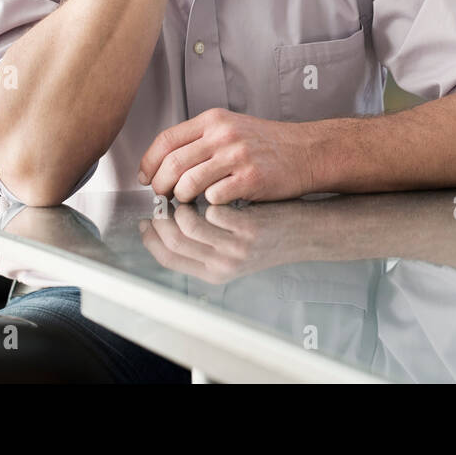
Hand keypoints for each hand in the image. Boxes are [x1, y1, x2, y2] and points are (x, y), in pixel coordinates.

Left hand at [137, 108, 320, 203]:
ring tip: (189, 200)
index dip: (149, 162)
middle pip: (172, 164)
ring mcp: (238, 156)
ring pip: (188, 183)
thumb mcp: (231, 128)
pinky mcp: (251, 178)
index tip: (145, 177)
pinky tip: (218, 200)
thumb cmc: (268, 144)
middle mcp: (223, 135)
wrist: (306, 151)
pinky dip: (210, 204)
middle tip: (163, 195)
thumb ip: (199, 140)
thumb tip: (162, 164)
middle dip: (161, 185)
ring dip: (182, 198)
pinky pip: (214, 197)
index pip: (166, 140)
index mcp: (214, 120)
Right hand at [139, 201, 299, 281]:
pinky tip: (210, 183)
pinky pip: (214, 211)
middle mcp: (222, 264)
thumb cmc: (270, 235)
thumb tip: (170, 227)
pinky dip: (207, 193)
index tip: (146, 221)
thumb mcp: (234, 250)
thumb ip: (206, 245)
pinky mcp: (249, 227)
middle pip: (173, 241)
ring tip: (184, 187)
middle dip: (161, 217)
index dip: (151, 239)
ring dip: (181, 202)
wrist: (308, 232)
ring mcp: (236, 247)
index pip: (168, 258)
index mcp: (213, 271)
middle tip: (160, 194)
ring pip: (189, 226)